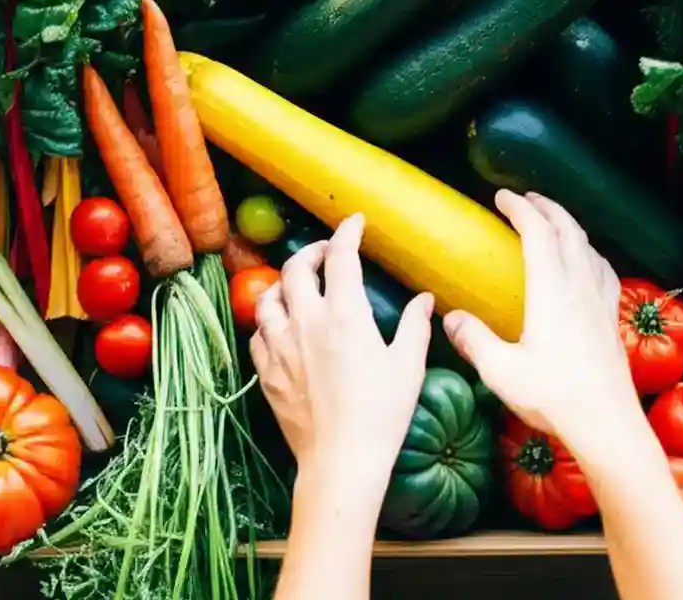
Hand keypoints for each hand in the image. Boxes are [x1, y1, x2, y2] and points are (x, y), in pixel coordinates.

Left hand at [250, 214, 434, 481]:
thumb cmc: (382, 414)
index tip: (354, 223)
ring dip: (283, 284)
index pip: (340, 256)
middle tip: (325, 252)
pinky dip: (269, 322)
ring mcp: (280, 346)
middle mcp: (306, 322)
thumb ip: (415, 326)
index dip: (346, 232)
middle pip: (295, 267)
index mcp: (345, 315)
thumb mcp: (408, 367)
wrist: (341, 460)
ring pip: (268, 298)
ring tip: (297, 286)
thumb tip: (424, 299)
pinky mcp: (266, 371)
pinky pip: (258, 334)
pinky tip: (280, 327)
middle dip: (310, 251)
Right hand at [444, 190, 633, 444]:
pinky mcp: (611, 321)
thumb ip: (473, 339)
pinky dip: (589, 254)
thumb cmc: (554, 397)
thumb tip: (450, 317)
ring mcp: (601, 303)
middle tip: (527, 199)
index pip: (538, 234)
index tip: (502, 197)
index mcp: (552, 292)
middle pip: (569, 231)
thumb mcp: (500, 371)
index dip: (520, 209)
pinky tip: (586, 265)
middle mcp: (580, 289)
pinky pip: (603, 271)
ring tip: (554, 224)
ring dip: (570, 227)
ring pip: (589, 248)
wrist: (607, 425)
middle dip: (547, 208)